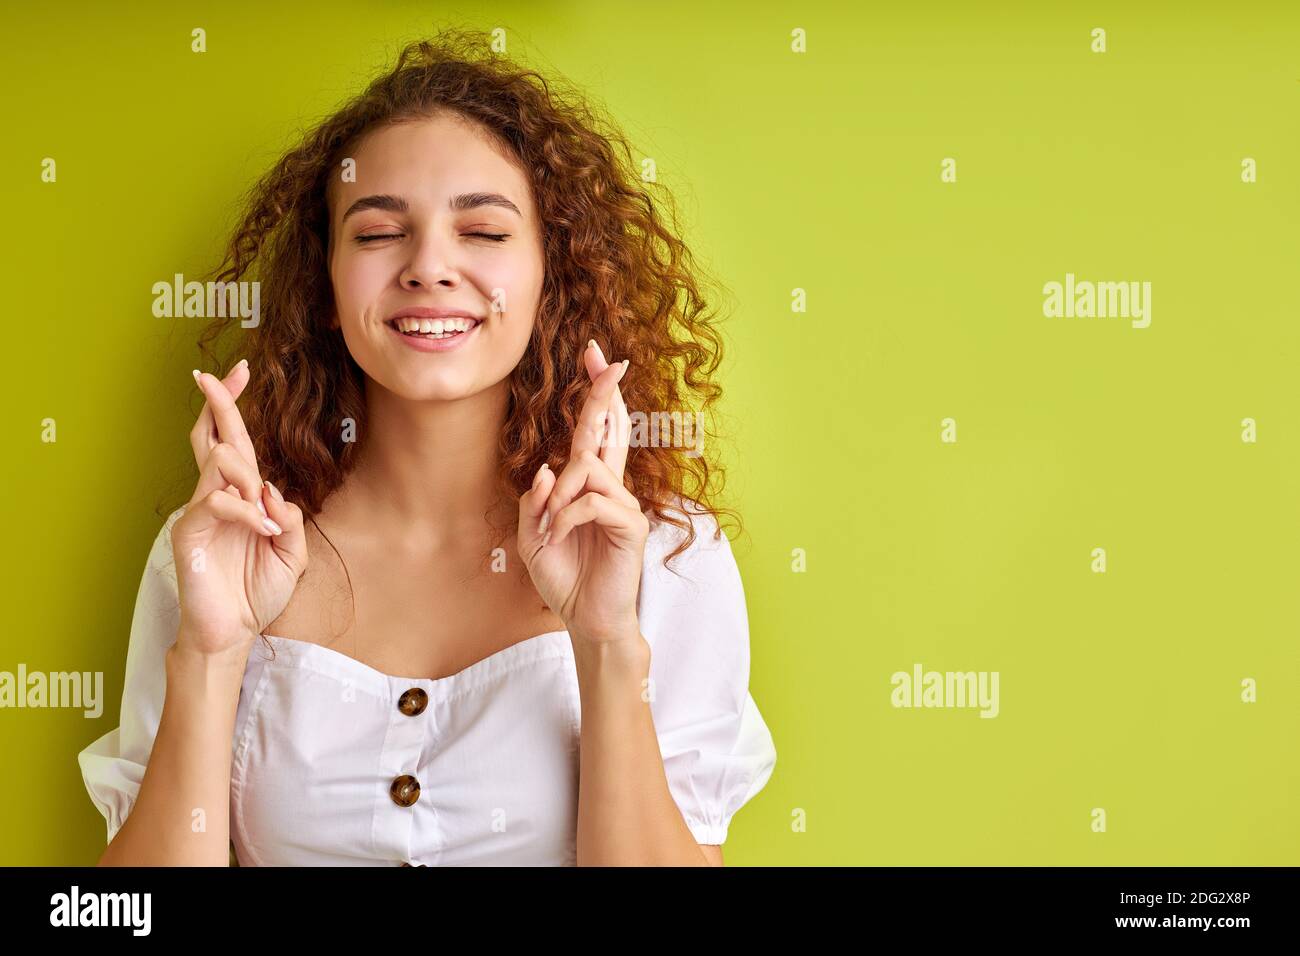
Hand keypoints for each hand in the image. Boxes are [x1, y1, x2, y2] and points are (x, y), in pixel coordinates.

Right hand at [171, 361, 308, 658]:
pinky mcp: (190, 531)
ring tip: (266, 516)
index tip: (241, 372)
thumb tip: (275, 492)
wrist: (232, 632)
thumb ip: (290, 520)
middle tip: (218, 373)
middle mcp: (217, 496)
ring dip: (249, 478)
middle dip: (220, 404)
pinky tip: (263, 531)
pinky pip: (216, 502)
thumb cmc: (257, 592)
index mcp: (241, 496)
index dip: (234, 407)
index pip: (235, 442)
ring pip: (218, 465)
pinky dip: (245, 511)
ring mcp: (200, 511)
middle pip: (214, 438)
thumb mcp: (291, 554)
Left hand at [518, 341, 648, 643]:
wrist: (585, 618)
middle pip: (609, 428)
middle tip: (608, 358)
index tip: (594, 356)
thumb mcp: (532, 535)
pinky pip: (591, 502)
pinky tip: (558, 538)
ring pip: (586, 468)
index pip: (594, 431)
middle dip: (604, 392)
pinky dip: (565, 518)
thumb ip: (535, 500)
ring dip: (557, 495)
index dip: (596, 394)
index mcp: (588, 486)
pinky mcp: (630, 524)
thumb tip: (546, 468)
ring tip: (549, 528)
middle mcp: (609, 487)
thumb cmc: (563, 576)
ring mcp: (623, 503)